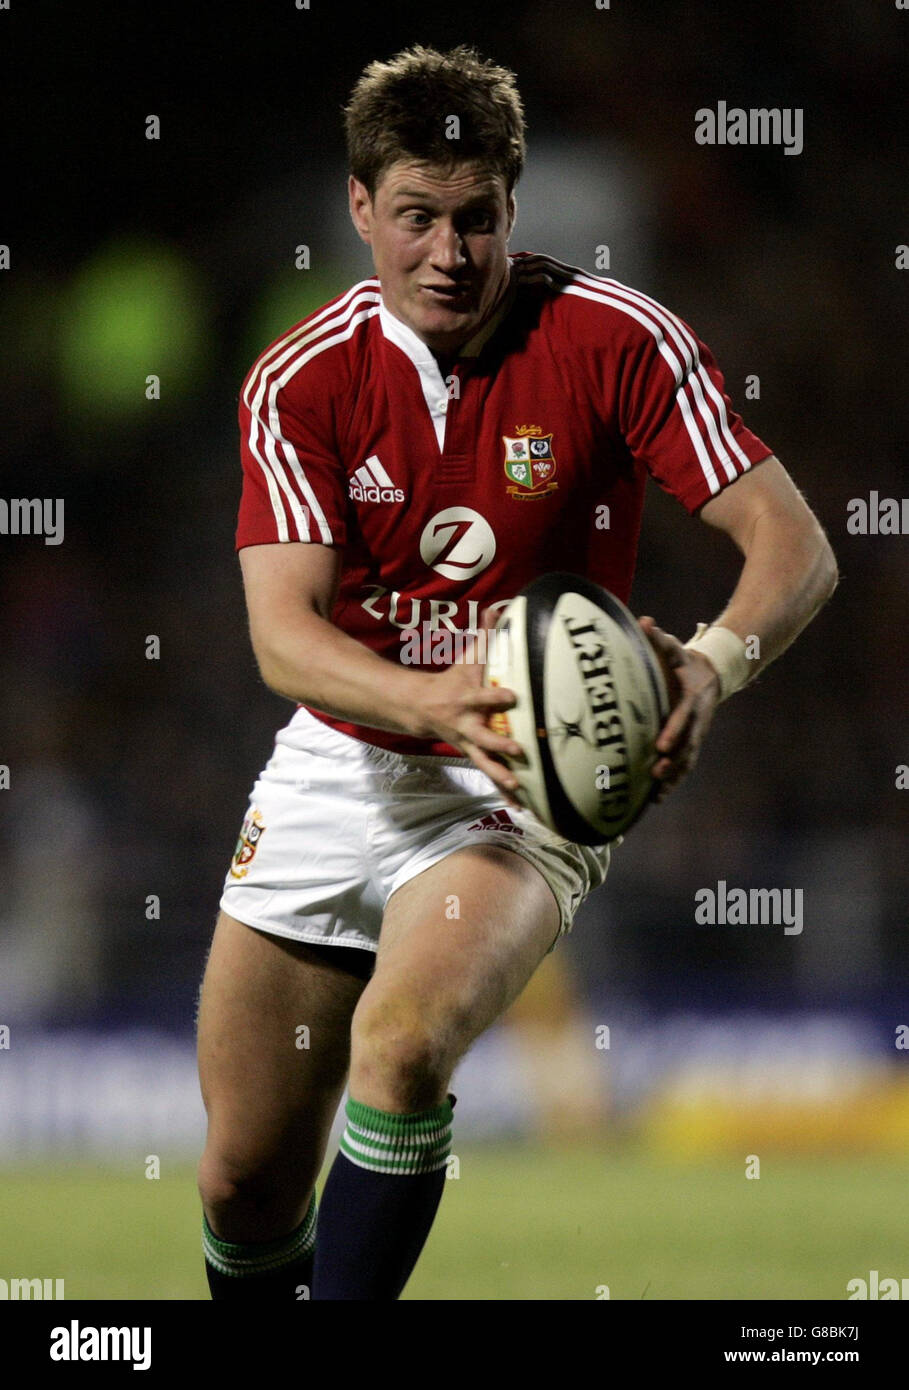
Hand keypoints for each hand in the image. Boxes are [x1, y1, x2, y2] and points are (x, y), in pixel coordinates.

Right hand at [410, 621, 524, 805]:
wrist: (422, 708)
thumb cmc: (452, 680)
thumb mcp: (468, 658)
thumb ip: (485, 635)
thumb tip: (499, 607)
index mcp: (468, 699)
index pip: (483, 697)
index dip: (496, 697)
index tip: (512, 696)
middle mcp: (468, 725)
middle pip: (485, 737)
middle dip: (500, 745)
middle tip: (519, 751)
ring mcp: (470, 744)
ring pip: (486, 763)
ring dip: (501, 776)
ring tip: (517, 788)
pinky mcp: (474, 756)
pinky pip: (490, 775)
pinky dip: (503, 790)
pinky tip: (520, 805)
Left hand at [638, 616, 721, 800]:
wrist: (712, 675)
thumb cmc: (686, 662)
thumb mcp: (675, 648)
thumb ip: (661, 638)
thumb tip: (644, 621)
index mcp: (691, 700)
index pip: (683, 718)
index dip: (674, 731)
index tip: (662, 745)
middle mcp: (696, 721)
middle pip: (687, 745)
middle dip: (673, 761)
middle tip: (657, 772)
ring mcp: (695, 735)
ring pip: (687, 761)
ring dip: (672, 778)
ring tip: (656, 795)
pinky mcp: (691, 744)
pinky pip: (683, 766)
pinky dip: (672, 783)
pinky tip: (656, 799)